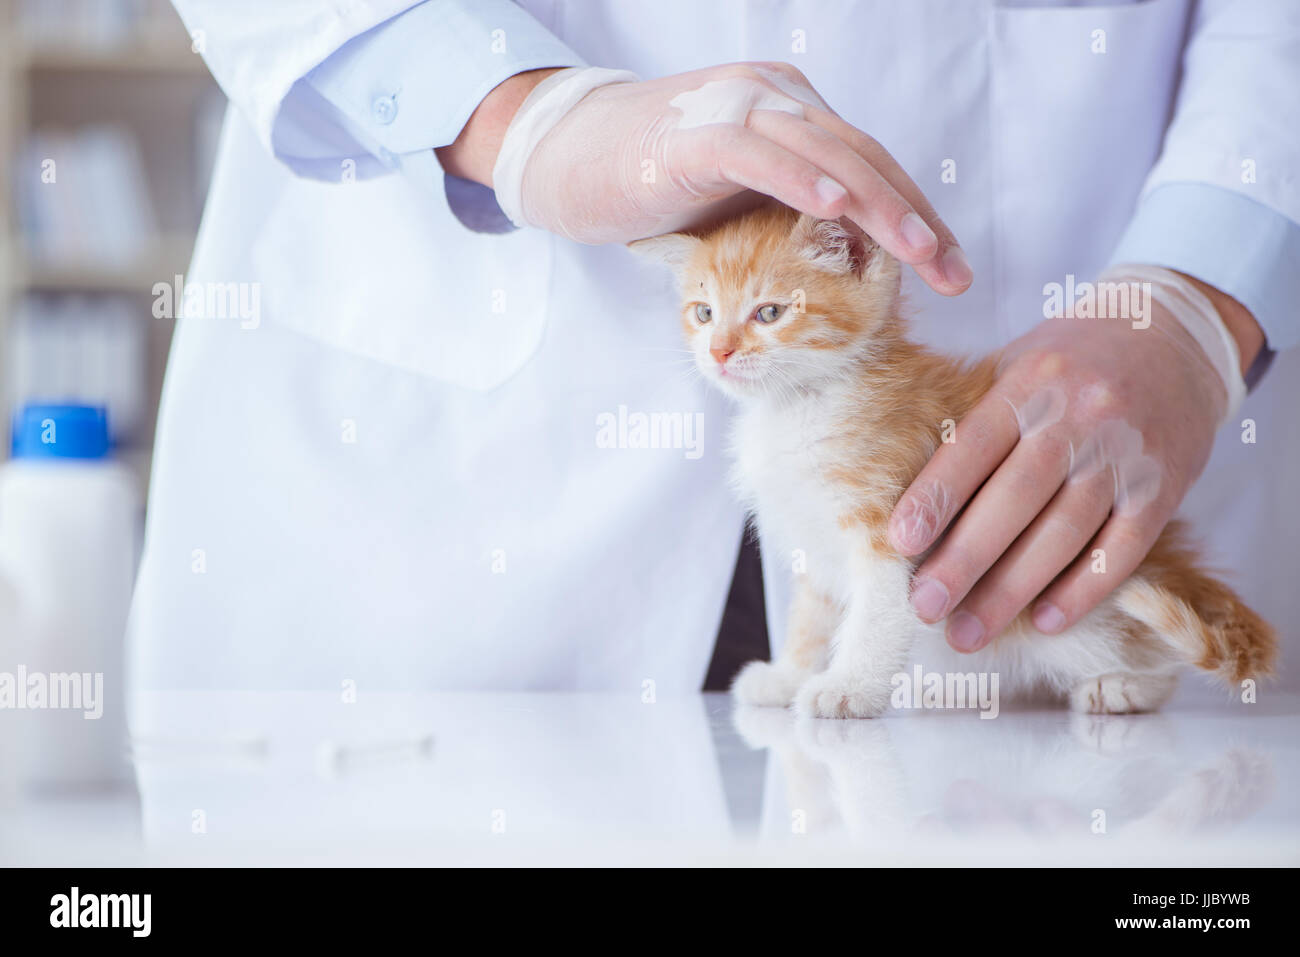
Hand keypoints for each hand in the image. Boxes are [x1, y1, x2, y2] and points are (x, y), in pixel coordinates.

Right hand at [452, 62, 971, 294]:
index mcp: (793, 115)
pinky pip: (760, 154)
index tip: (947, 270)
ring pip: (826, 154)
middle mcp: (778, 101)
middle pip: (865, 161)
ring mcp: (738, 110)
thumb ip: (782, 213)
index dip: (913, 218)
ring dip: (876, 207)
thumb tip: (834, 261)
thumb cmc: (650, 184)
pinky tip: (837, 211)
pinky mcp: (696, 133)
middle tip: (954, 275)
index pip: (869, 167)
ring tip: (917, 253)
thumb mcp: (735, 202)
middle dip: (914, 222)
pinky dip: (800, 179)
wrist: (566, 153)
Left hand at [888, 279, 1253, 651]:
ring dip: (1011, 591)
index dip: (936, 497)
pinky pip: (1121, 549)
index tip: (899, 544)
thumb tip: (912, 496)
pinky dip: (1081, 589)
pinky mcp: (1164, 488)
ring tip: (968, 632)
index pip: (974, 446)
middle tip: (924, 608)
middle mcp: (1081, 416)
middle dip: (964, 561)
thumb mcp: (1020, 365)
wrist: (1176, 336)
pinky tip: (1042, 621)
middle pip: (1015, 500)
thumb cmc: (1073, 360)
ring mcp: (1126, 454)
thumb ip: (977, 419)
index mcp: (1031, 382)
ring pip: (1063, 534)